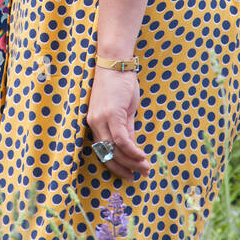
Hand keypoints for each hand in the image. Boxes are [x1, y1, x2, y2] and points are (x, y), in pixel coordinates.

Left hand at [86, 66, 150, 182]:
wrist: (116, 63)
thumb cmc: (120, 84)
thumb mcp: (124, 111)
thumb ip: (127, 129)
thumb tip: (132, 148)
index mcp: (95, 123)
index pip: (103, 151)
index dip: (116, 165)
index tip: (129, 174)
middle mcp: (94, 123)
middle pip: (107, 153)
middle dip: (124, 167)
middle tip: (139, 176)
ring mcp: (101, 119)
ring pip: (114, 149)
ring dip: (131, 162)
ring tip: (145, 168)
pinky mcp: (111, 114)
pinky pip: (121, 139)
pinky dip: (132, 150)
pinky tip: (142, 156)